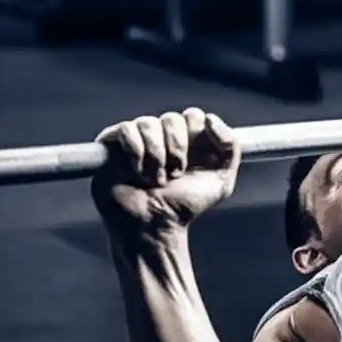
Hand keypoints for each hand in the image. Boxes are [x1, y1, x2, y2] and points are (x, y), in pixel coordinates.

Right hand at [91, 108, 240, 232]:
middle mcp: (162, 136)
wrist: (154, 226)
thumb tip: (211, 119)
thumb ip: (230, 148)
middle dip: (178, 147)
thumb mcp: (221, 180)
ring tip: (157, 180)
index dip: (197, 133)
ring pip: (148, 123)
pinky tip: (139, 172)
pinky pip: (125, 130)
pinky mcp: (111, 145)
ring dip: (157, 155)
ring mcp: (137, 139)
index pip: (193, 115)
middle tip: (176, 174)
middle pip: (173, 118)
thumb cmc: (186, 206)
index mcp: (188, 140)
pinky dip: (137, 152)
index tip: (198, 159)